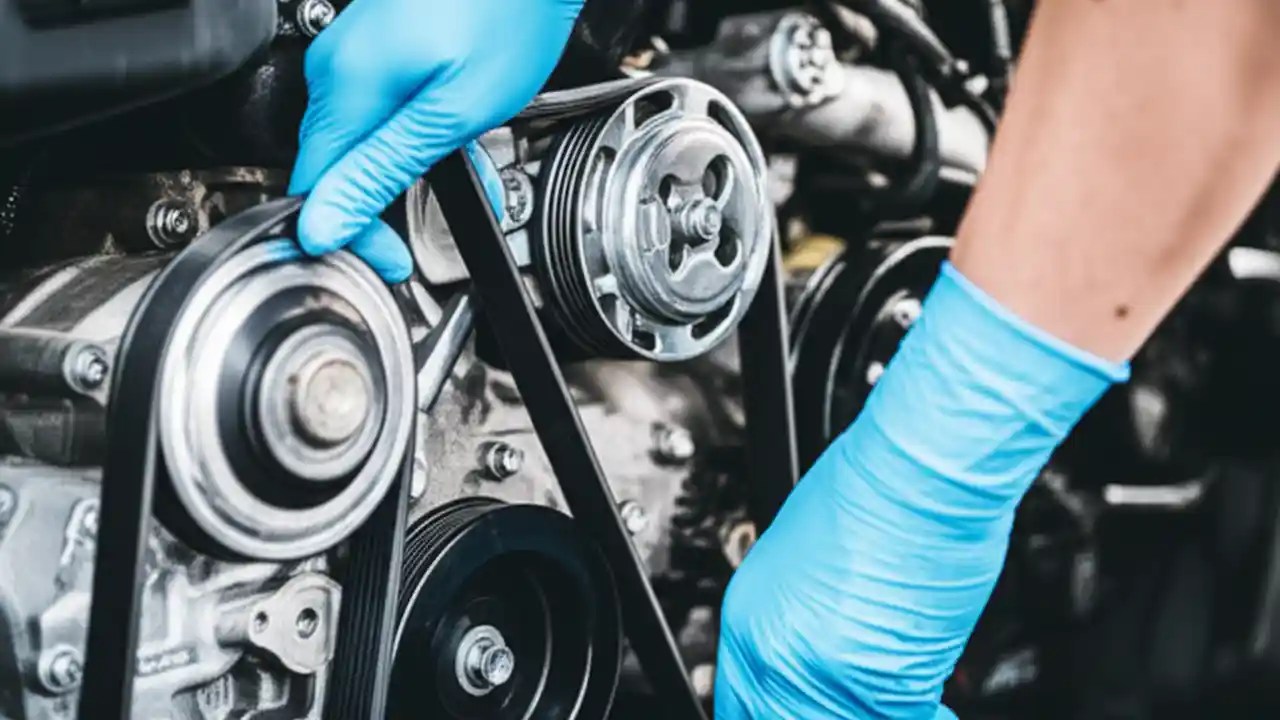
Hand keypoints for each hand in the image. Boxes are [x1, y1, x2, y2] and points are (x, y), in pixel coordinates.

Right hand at [290, 0, 585, 281]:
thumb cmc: (507, 13)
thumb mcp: (453, 112)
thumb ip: (384, 169)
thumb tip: (325, 223)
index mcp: (346, 86)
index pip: (316, 187)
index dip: (350, 235)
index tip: (390, 262)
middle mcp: (338, 64)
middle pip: (335, 163)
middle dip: (381, 209)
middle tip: (424, 237)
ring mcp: (356, 50)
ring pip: (363, 137)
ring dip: (407, 172)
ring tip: (467, 181)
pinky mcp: (380, 43)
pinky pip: (381, 105)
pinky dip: (416, 134)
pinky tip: (457, 139)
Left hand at [715, 264, 1125, 717]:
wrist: (922, 464)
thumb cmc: (878, 490)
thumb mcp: (807, 559)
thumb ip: (799, 621)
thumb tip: (817, 651)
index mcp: (747, 617)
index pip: (741, 705)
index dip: (778, 712)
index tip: (813, 709)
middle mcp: (773, 651)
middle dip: (832, 714)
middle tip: (866, 701)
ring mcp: (821, 670)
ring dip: (882, 712)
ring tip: (908, 699)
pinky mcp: (879, 681)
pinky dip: (929, 715)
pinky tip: (938, 707)